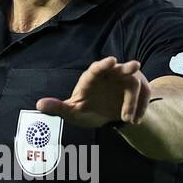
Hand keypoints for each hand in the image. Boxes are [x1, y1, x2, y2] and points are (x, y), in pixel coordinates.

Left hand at [36, 56, 150, 128]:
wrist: (109, 119)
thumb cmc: (87, 110)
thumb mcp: (73, 113)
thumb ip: (58, 108)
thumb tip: (38, 106)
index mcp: (93, 78)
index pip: (97, 68)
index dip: (104, 64)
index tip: (111, 61)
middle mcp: (111, 75)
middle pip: (121, 68)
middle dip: (128, 67)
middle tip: (136, 66)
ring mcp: (127, 81)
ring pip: (134, 84)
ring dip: (132, 102)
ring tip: (127, 119)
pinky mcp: (140, 89)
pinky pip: (144, 96)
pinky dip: (140, 108)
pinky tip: (134, 121)